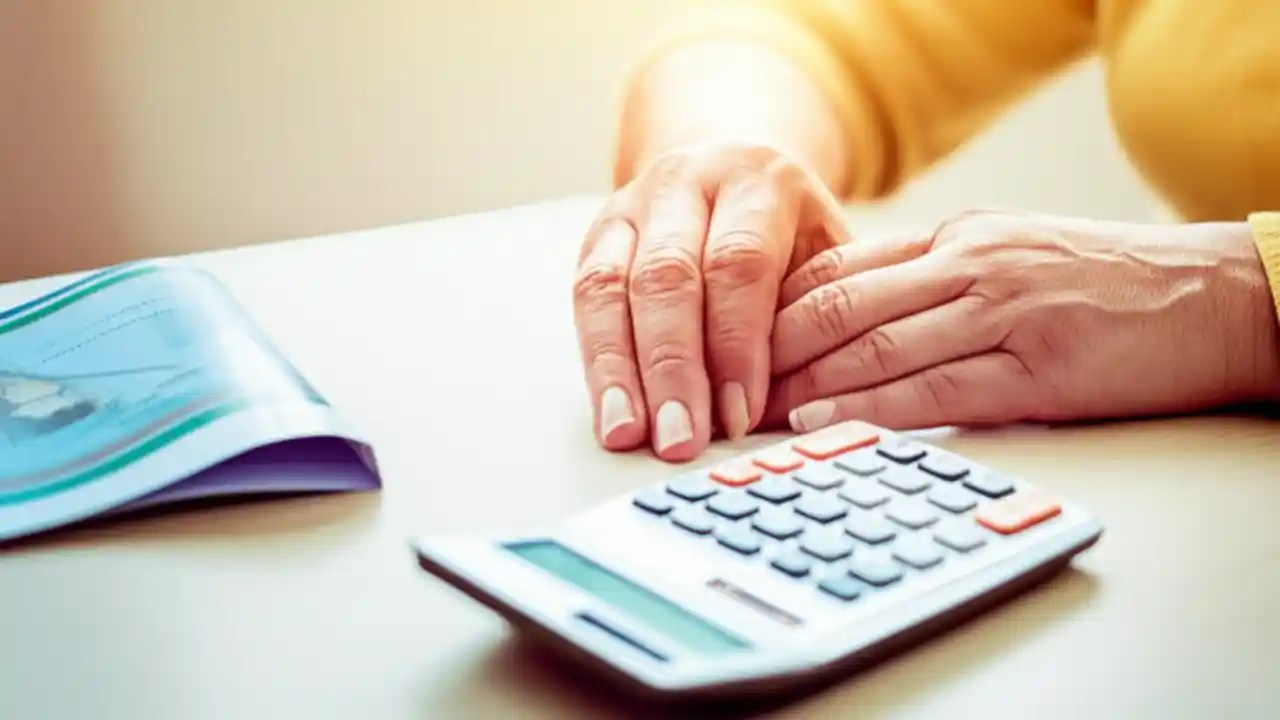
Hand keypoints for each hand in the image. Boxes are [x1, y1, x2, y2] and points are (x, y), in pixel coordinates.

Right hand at [574, 142, 849, 460]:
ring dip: (621, 370)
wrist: (737, 170)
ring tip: (630, 434)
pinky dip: (598, 362)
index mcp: (758, 182)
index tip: (740, 415)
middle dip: (673, 367)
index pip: (740, 263)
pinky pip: (587, 299)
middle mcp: (688, 183)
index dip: (736, 343)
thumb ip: (817, 314)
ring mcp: (634, 206)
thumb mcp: (824, 254)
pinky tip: (610, 413)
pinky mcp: (599, 236)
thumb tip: (807, 406)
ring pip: (614, 286)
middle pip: (669, 276)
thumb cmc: (791, 231)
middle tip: (680, 437)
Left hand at [764, 210, 1279, 430]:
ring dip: (802, 382)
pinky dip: (866, 408)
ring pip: (872, 345)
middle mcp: (968, 264)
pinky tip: (823, 422)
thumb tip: (855, 320)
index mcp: (957, 237)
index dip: (773, 307)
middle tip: (722, 384)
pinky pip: (929, 391)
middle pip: (837, 303)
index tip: (731, 341)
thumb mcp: (1011, 255)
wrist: (1217, 296)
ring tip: (752, 412)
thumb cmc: (1109, 284)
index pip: (837, 266)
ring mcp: (1001, 312)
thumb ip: (936, 279)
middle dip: (768, 348)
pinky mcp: (1036, 369)